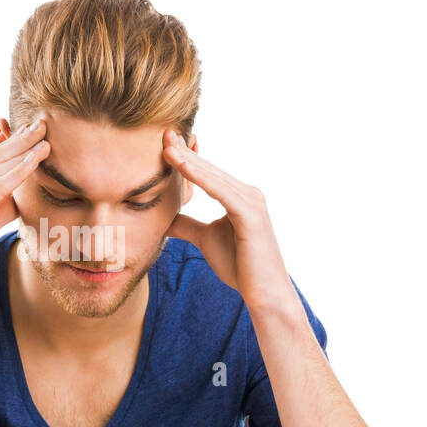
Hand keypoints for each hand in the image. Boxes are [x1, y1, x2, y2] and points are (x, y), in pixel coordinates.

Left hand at [161, 128, 292, 312]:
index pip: (207, 173)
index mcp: (239, 197)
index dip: (185, 158)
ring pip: (213, 177)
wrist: (264, 293)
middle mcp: (248, 194)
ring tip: (167, 146)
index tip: (163, 143)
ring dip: (189, 161)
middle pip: (210, 169)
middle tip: (162, 133)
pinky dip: (201, 178)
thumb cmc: (241, 267)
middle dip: (185, 151)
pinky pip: (221, 191)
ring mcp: (252, 201)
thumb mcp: (205, 239)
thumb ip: (187, 226)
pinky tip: (182, 166)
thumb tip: (164, 219)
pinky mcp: (251, 213)